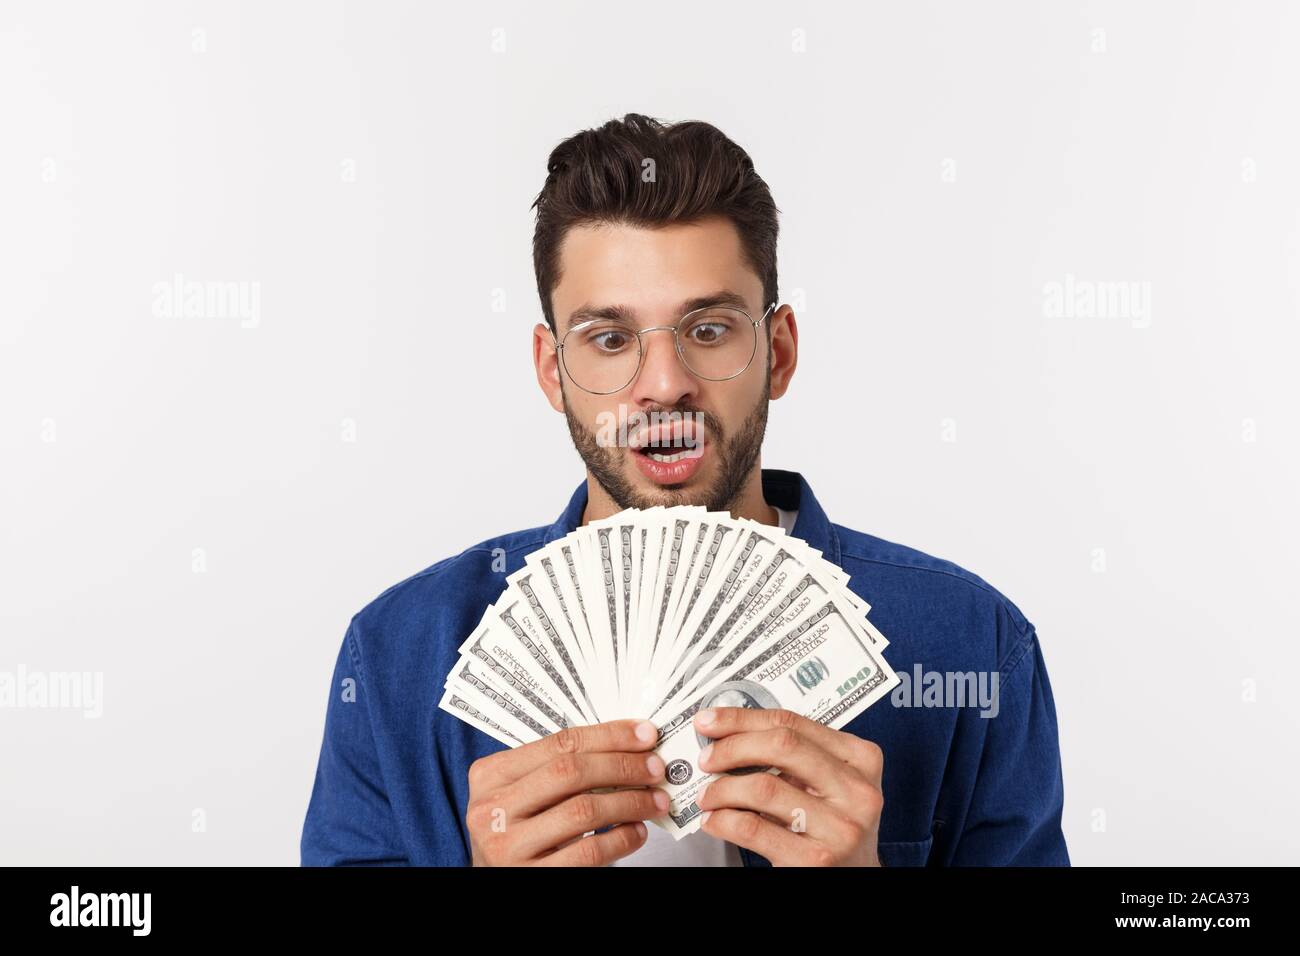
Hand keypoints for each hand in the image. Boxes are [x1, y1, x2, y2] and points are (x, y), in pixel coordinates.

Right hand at [465, 719, 670, 865]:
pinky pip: (588, 852)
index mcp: (491, 775)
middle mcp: (492, 809)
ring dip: (630, 802)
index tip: (645, 734)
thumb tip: (628, 747)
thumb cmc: (519, 830)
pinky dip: (622, 838)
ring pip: (583, 810)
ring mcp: (508, 846)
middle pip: (571, 772)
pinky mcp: (532, 877)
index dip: (608, 735)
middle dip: (623, 766)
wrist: (498, 880)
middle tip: (656, 768)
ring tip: (655, 801)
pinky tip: (637, 831)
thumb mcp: (523, 793)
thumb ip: (559, 769)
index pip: (558, 743)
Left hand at [693, 707, 883, 865]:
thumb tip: (729, 733)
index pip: (792, 723)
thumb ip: (794, 756)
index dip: (743, 719)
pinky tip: (715, 820)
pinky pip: (753, 828)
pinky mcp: (816, 860)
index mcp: (861, 759)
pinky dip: (723, 820)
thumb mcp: (829, 783)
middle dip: (732, 747)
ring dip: (722, 789)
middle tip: (706, 758)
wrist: (856, 877)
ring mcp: (840, 827)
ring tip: (708, 796)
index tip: (711, 721)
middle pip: (781, 746)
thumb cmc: (834, 826)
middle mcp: (857, 791)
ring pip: (763, 787)